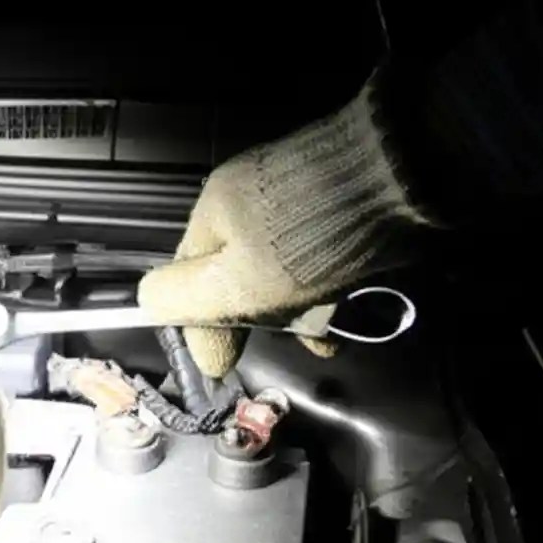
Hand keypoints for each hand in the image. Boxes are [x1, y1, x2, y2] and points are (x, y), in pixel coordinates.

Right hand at [138, 82, 424, 376]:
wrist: (396, 178)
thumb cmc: (309, 239)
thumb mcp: (238, 280)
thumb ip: (187, 296)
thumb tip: (146, 303)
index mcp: (215, 208)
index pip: (189, 274)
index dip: (201, 322)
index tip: (220, 363)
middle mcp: (248, 197)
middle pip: (237, 272)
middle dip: (255, 317)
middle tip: (273, 350)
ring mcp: (293, 195)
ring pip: (280, 267)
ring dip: (295, 309)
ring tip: (320, 340)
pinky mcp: (335, 199)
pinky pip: (317, 255)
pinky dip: (323, 288)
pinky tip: (340, 316)